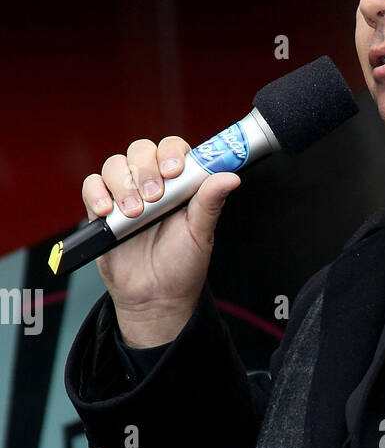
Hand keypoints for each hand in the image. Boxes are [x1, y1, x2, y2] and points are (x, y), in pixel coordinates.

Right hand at [81, 136, 240, 346]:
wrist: (155, 298)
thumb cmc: (182, 265)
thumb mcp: (200, 234)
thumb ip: (210, 202)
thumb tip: (231, 176)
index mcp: (179, 184)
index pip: (172, 149)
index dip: (171, 153)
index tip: (174, 171)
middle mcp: (151, 184)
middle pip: (140, 150)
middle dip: (146, 169)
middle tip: (154, 197)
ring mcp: (125, 195)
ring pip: (114, 165)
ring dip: (123, 184)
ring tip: (135, 213)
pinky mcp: (101, 211)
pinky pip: (91, 186)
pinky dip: (96, 194)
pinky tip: (108, 212)